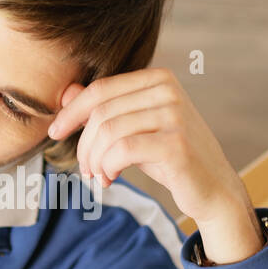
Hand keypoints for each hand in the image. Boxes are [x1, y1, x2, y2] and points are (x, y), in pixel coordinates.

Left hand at [47, 68, 256, 228]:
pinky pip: (122, 150)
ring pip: (108, 131)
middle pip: (101, 112)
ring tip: (98, 176)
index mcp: (159, 79)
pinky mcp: (176, 144)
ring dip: (94, 159)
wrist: (213, 189)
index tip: (54, 132)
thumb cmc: (171, 159)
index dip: (72, 112)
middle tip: (85, 169)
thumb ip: (105, 110)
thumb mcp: (134, 130)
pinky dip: (108, 167)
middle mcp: (168, 90)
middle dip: (84, 144)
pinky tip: (110, 178)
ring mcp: (175, 115)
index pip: (101, 90)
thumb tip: (65, 92)